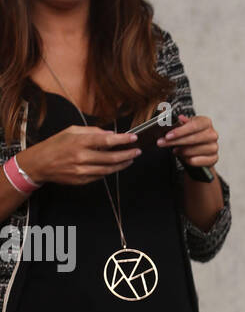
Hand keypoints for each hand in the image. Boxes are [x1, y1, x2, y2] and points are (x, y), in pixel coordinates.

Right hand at [17, 125, 140, 185]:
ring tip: (131, 159)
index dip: (123, 139)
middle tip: (137, 151)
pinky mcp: (82, 180)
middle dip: (127, 154)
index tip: (133, 137)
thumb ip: (91, 131)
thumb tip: (110, 134)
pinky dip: (110, 170)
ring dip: (122, 164)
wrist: (40, 164)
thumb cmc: (55, 145)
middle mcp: (81, 157)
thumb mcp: (71, 131)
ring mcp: (82, 171)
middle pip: (111, 157)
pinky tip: (116, 165)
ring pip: (108, 169)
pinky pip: (100, 176)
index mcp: (79, 142)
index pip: (106, 140)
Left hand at [159, 113, 218, 171]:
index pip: (194, 126)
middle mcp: (212, 134)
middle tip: (163, 143)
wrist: (199, 150)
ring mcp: (214, 147)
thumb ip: (182, 123)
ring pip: (196, 150)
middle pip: (194, 138)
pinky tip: (184, 157)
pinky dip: (189, 160)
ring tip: (174, 150)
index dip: (180, 131)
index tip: (168, 135)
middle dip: (177, 141)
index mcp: (206, 122)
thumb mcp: (185, 127)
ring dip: (183, 151)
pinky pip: (200, 160)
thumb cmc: (191, 136)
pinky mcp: (214, 158)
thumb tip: (180, 118)